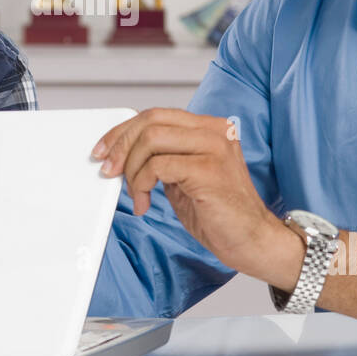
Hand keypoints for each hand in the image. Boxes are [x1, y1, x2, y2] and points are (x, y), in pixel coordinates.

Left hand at [92, 108, 296, 282]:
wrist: (252, 240)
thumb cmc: (219, 213)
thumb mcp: (184, 177)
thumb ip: (162, 158)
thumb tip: (123, 154)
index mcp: (209, 128)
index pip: (155, 115)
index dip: (123, 131)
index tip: (104, 150)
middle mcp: (214, 131)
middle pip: (151, 121)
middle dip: (121, 146)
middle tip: (109, 171)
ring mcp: (214, 147)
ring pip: (151, 140)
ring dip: (132, 169)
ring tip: (135, 194)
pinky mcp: (209, 169)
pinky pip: (158, 166)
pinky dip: (142, 185)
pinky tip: (145, 204)